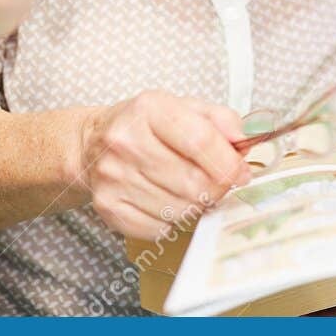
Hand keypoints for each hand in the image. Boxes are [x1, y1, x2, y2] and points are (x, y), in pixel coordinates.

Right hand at [79, 91, 249, 239]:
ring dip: (195, 205)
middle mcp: (125, 142)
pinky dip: (172, 221)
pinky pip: (158, 228)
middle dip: (216, 188)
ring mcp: (113, 177)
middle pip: (192, 181)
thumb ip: (220, 119)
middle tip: (218, 184)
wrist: (93, 144)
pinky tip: (166, 201)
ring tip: (189, 190)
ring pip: (179, 209)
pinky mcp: (108, 206)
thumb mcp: (183, 107)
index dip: (229, 162)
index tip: (240, 172)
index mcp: (149, 109)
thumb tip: (242, 141)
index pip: (200, 141)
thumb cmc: (146, 127)